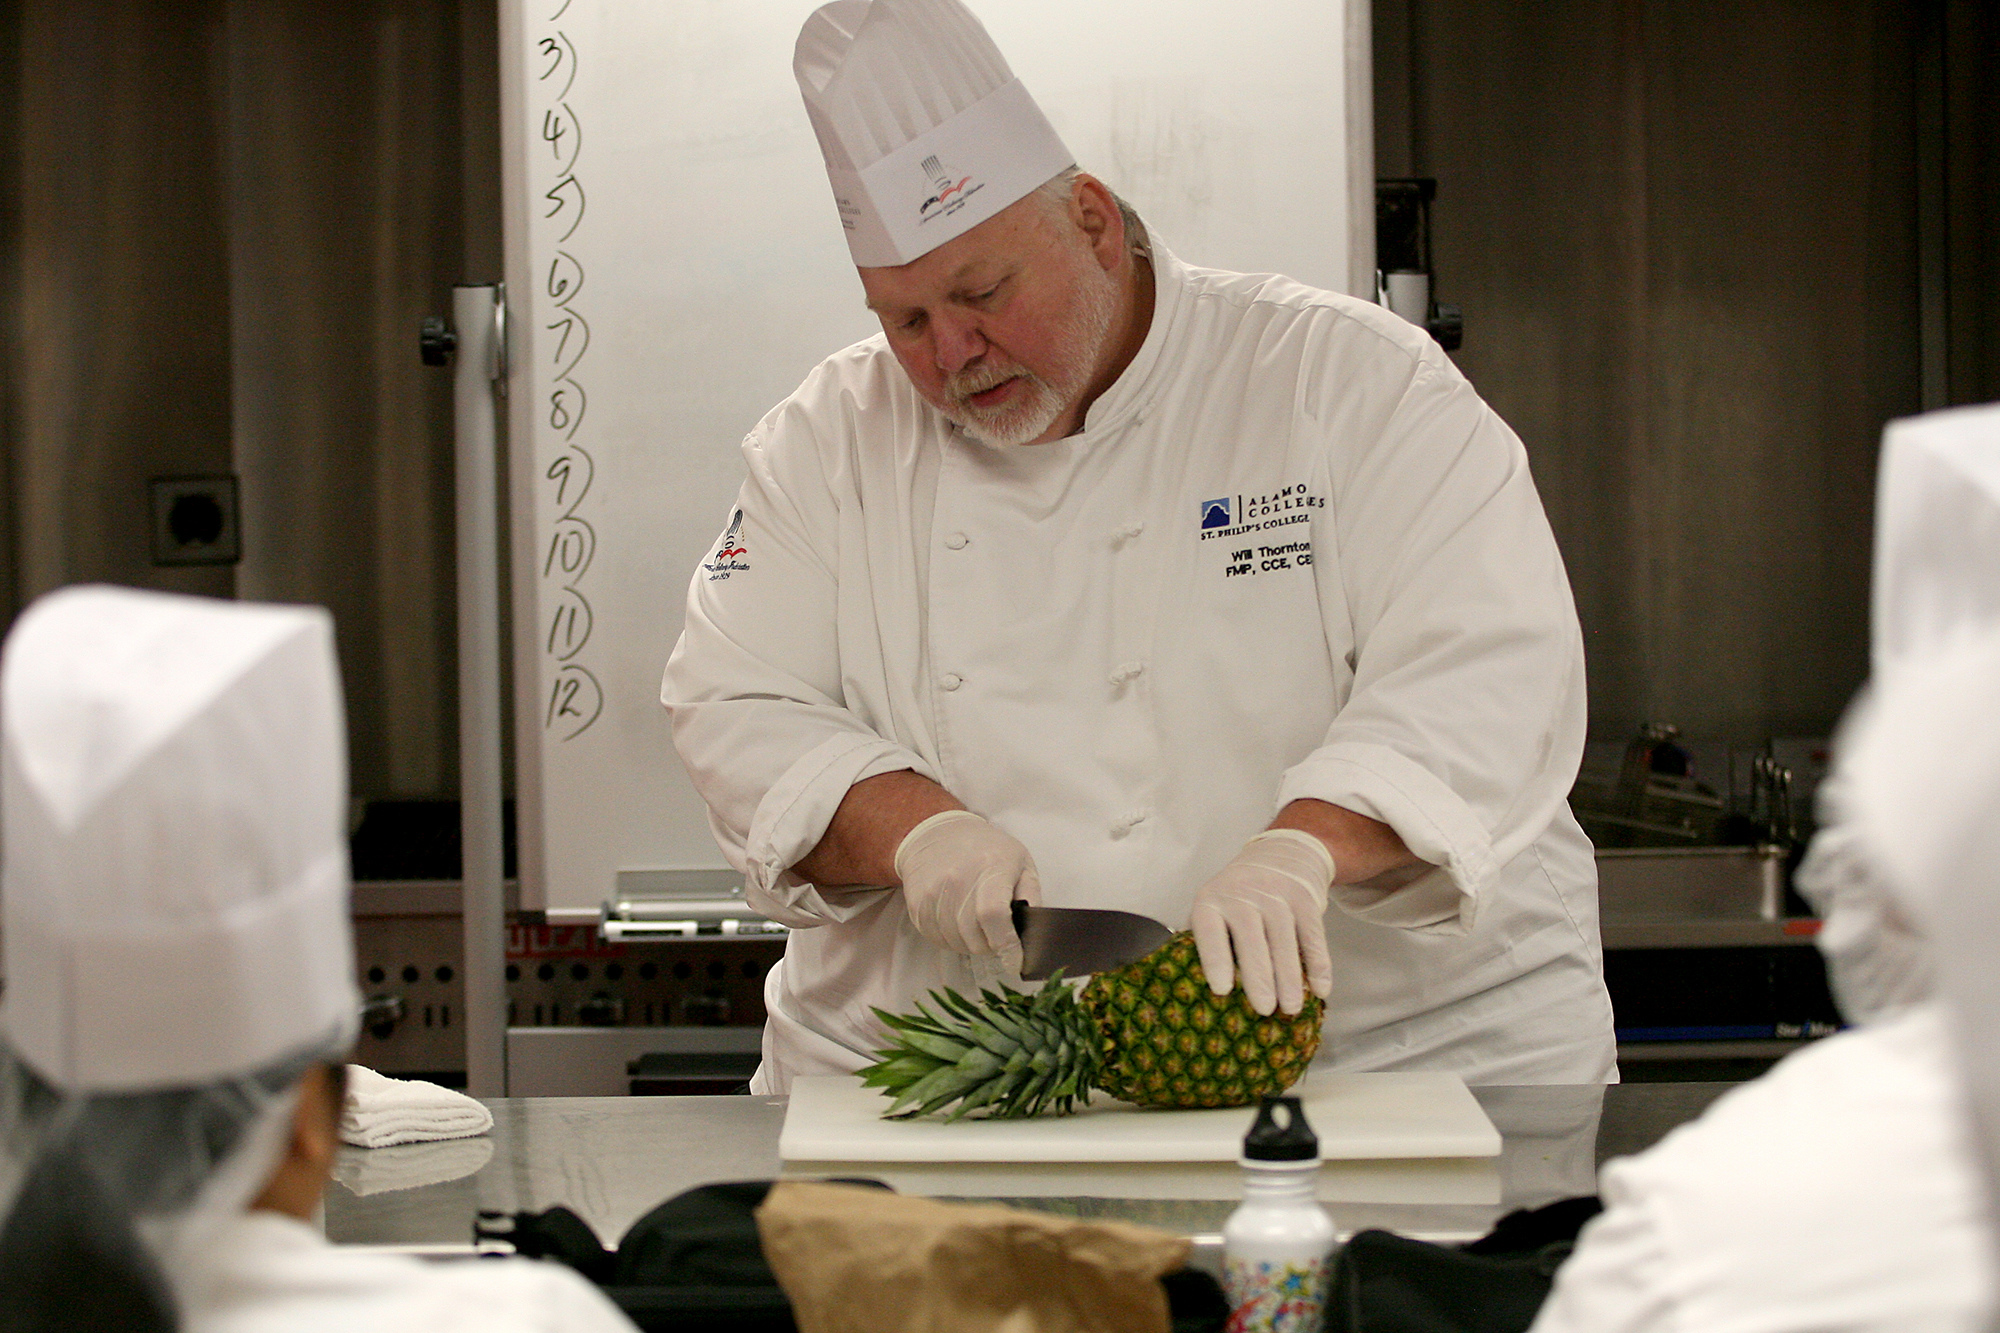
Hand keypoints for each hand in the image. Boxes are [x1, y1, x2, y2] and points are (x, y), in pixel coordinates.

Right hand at [894, 810, 1042, 960]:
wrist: (937, 834)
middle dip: (990, 945)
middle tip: (995, 932)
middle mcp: (958, 880)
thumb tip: (1034, 932)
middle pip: (975, 937)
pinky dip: (951, 939)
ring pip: (956, 943)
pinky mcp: (917, 904)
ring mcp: (934, 893)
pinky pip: (937, 939)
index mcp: (991, 868)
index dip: (1006, 945)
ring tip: (975, 922)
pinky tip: (957, 920)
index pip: (994, 915)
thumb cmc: (986, 850)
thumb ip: (1031, 896)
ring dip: (970, 943)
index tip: (1015, 962)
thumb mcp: (1020, 862)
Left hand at [1189, 829, 1335, 1015]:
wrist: (1282, 853)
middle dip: (1259, 979)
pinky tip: (1321, 990)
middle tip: (1264, 1010)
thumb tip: (1201, 987)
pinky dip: (1318, 964)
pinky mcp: (1305, 899)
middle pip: (1251, 941)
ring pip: (1284, 942)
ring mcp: (1276, 895)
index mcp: (1212, 900)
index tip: (1222, 990)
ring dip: (1290, 979)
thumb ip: (1209, 938)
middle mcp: (1242, 894)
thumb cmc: (1240, 895)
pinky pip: (1312, 936)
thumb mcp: (1216, 904)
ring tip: (1291, 1009)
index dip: (1215, 960)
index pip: (1210, 931)